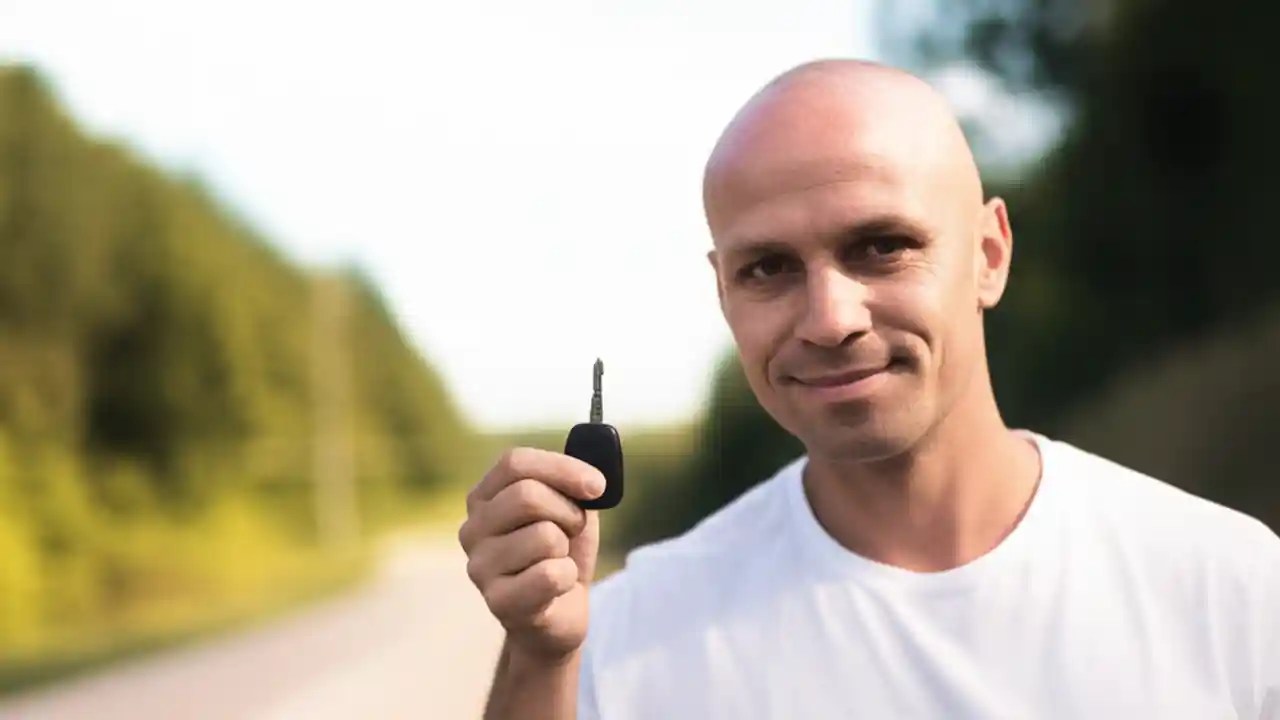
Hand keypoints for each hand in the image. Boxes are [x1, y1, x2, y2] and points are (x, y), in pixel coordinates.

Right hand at [459, 447, 603, 660]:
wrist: (561, 612)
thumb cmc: (562, 552)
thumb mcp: (570, 508)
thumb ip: (574, 483)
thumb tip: (594, 467)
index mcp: (484, 497)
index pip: (514, 463)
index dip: (561, 468)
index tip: (597, 486)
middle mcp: (472, 529)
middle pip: (527, 496)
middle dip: (568, 512)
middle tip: (573, 531)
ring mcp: (479, 567)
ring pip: (544, 536)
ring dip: (566, 550)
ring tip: (557, 562)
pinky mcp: (497, 602)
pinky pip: (550, 575)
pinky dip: (567, 577)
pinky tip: (556, 588)